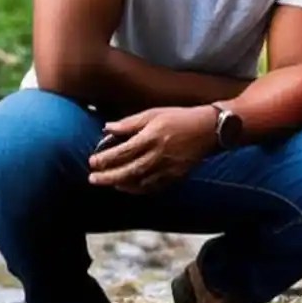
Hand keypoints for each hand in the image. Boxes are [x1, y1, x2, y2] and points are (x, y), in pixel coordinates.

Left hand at [88, 106, 216, 193]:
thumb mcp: (153, 113)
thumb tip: (107, 128)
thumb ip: (129, 123)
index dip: (106, 158)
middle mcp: (159, 154)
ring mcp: (168, 168)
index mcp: (152, 136)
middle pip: (128, 171)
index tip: (92, 161)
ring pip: (140, 182)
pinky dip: (138, 189)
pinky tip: (127, 187)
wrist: (209, 130)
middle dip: (108, 177)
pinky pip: (153, 187)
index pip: (123, 152)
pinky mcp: (176, 176)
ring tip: (108, 183)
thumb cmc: (180, 117)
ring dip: (121, 184)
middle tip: (92, 179)